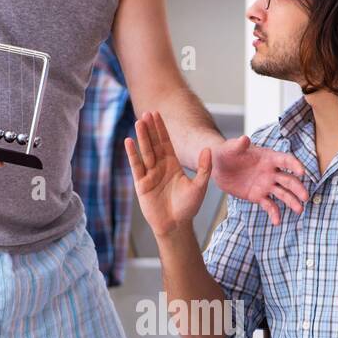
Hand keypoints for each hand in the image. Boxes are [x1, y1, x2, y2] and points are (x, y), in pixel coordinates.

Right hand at [125, 111, 212, 237]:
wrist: (176, 225)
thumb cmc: (188, 207)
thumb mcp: (200, 186)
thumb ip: (204, 168)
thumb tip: (208, 149)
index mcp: (173, 165)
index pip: (166, 142)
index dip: (161, 129)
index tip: (157, 114)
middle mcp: (160, 167)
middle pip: (154, 143)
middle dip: (151, 128)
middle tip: (147, 112)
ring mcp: (150, 174)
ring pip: (145, 152)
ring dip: (142, 137)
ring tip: (138, 121)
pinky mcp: (141, 184)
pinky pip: (137, 166)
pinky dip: (133, 154)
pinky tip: (128, 141)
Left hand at [211, 135, 308, 225]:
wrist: (218, 167)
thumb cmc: (227, 153)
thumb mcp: (230, 148)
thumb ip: (238, 145)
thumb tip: (244, 138)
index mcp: (268, 158)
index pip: (285, 160)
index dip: (294, 165)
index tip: (302, 172)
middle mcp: (271, 172)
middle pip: (288, 179)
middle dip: (297, 188)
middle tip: (305, 197)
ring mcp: (266, 185)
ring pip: (282, 193)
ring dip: (291, 201)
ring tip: (299, 210)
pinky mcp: (258, 196)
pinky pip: (269, 205)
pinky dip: (274, 213)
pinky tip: (277, 222)